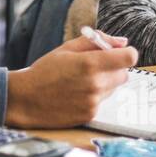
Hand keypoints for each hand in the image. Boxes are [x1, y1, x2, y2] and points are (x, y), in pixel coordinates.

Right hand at [5, 30, 136, 127]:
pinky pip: (102, 102)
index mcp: (90, 63)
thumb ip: (97, 41)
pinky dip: (95, 97)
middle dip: (115, 68)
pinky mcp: (90, 115)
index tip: (119, 53)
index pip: (129, 58)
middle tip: (95, 67)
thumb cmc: (44, 70)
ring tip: (81, 82)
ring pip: (114, 89)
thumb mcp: (67, 48)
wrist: (26, 99)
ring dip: (105, 83)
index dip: (127, 53)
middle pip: (124, 74)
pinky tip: (77, 94)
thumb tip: (122, 41)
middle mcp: (95, 84)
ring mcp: (94, 101)